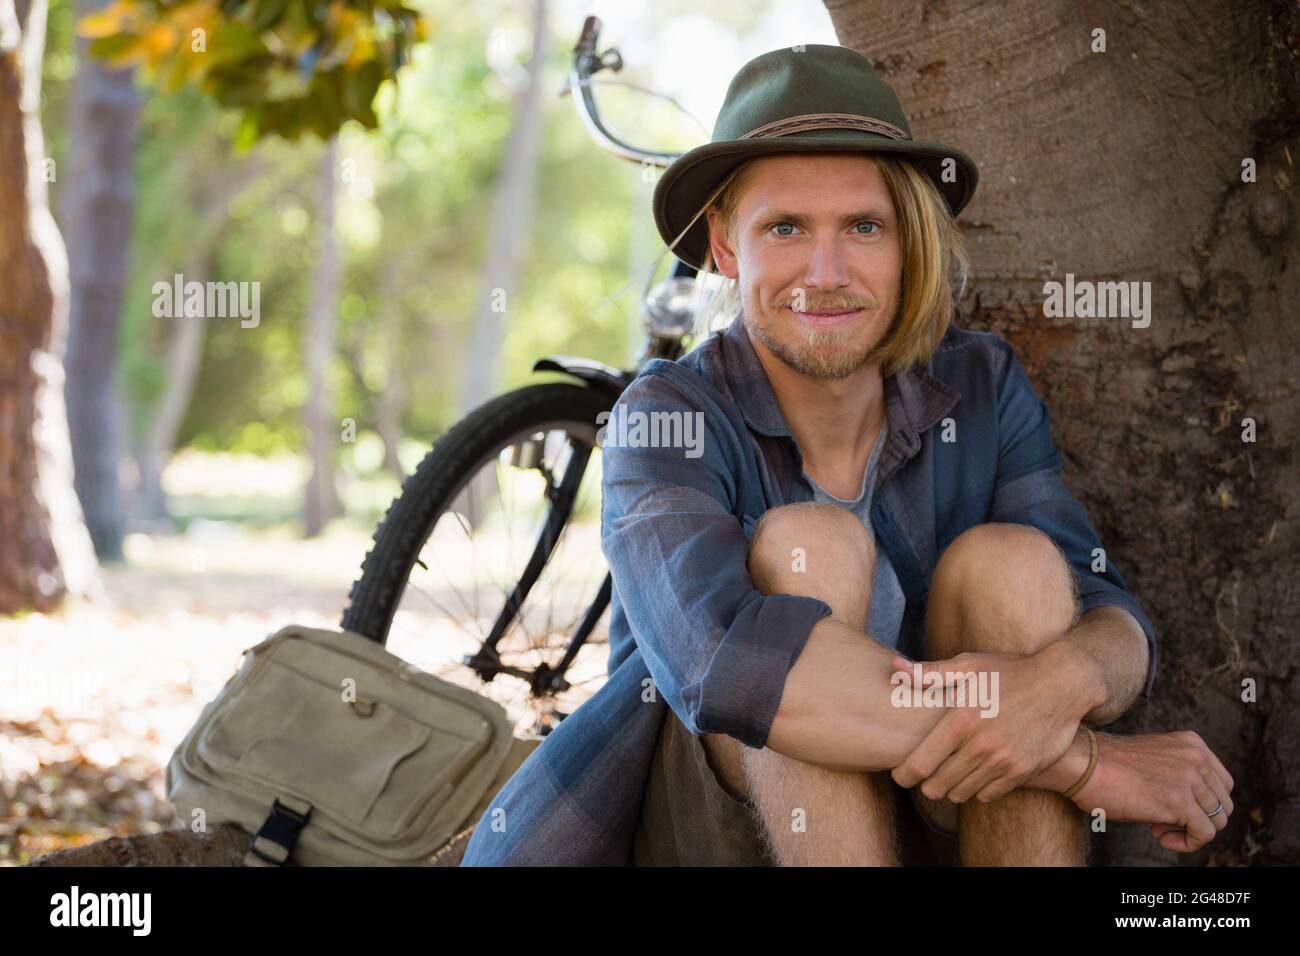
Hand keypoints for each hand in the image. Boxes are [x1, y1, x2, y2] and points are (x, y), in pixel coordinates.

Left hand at [888, 642, 1092, 803]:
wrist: (1062, 684)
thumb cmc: (1009, 672)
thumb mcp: (969, 665)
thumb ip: (930, 673)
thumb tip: (894, 666)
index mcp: (960, 720)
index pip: (920, 764)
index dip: (904, 775)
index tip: (900, 776)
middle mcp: (980, 745)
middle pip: (938, 785)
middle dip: (926, 784)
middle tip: (924, 777)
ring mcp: (1003, 761)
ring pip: (962, 793)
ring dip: (951, 788)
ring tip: (948, 776)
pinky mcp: (1022, 771)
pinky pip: (988, 795)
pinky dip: (978, 790)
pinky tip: (975, 775)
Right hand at [1070, 731, 1234, 853]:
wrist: (1083, 765)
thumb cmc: (1106, 765)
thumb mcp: (1153, 758)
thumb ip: (1178, 771)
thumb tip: (1191, 805)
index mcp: (1192, 744)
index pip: (1222, 782)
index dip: (1201, 801)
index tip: (1172, 804)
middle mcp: (1197, 758)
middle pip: (1223, 803)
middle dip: (1198, 817)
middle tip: (1163, 818)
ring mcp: (1191, 779)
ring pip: (1218, 820)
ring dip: (1190, 830)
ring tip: (1158, 826)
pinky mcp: (1181, 802)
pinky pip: (1204, 834)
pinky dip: (1186, 843)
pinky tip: (1158, 836)